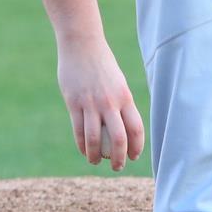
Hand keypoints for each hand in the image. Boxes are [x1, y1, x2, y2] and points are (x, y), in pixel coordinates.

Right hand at [55, 34, 145, 170]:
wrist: (82, 45)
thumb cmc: (101, 64)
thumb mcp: (117, 82)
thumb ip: (120, 102)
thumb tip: (122, 126)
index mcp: (125, 97)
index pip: (136, 129)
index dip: (137, 147)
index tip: (134, 156)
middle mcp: (110, 102)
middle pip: (119, 138)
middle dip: (120, 158)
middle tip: (118, 167)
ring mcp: (91, 104)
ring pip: (95, 139)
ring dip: (97, 156)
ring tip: (96, 162)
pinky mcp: (74, 103)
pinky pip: (78, 131)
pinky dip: (82, 145)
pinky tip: (84, 150)